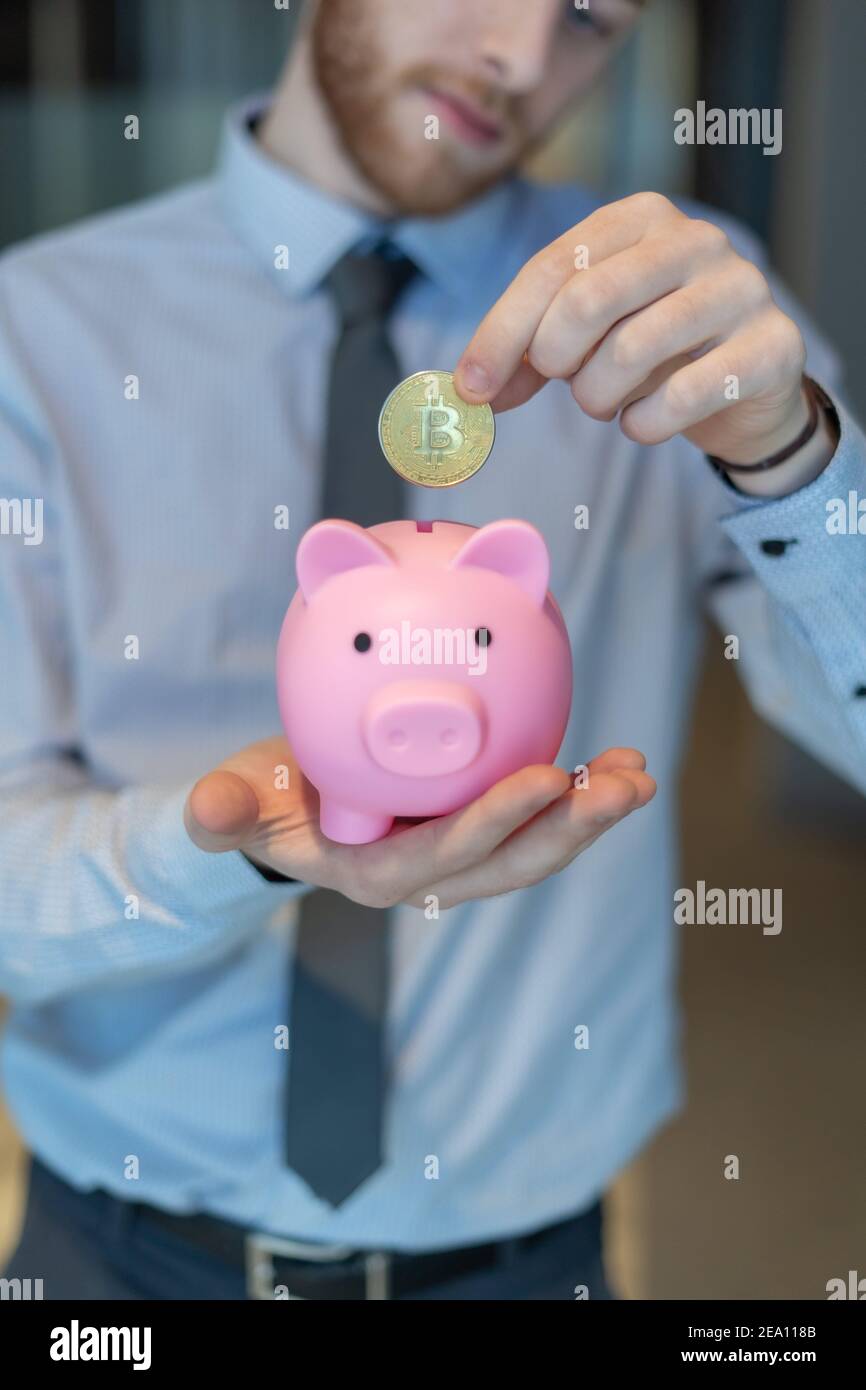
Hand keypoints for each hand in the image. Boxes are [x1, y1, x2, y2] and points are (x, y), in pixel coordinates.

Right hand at [183, 737, 655, 910]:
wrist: (288, 810)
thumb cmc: (265, 801)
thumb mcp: (239, 802)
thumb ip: (225, 810)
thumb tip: (205, 808)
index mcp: (376, 874)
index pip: (441, 856)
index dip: (494, 824)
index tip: (544, 776)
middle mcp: (428, 876)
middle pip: (510, 865)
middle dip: (571, 830)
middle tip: (625, 786)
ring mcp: (458, 859)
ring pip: (534, 849)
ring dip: (589, 816)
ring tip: (638, 775)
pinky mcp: (478, 832)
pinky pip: (534, 821)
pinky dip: (576, 796)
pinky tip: (614, 761)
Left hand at [454, 190, 811, 467]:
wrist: (746, 387)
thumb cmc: (653, 351)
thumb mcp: (586, 336)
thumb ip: (527, 350)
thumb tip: (470, 389)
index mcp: (640, 218)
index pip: (550, 268)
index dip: (501, 333)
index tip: (471, 388)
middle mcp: (695, 240)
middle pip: (587, 301)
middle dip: (555, 361)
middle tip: (566, 385)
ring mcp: (740, 289)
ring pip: (631, 351)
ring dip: (599, 398)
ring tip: (608, 401)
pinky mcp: (770, 346)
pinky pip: (679, 398)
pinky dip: (644, 425)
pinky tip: (645, 421)